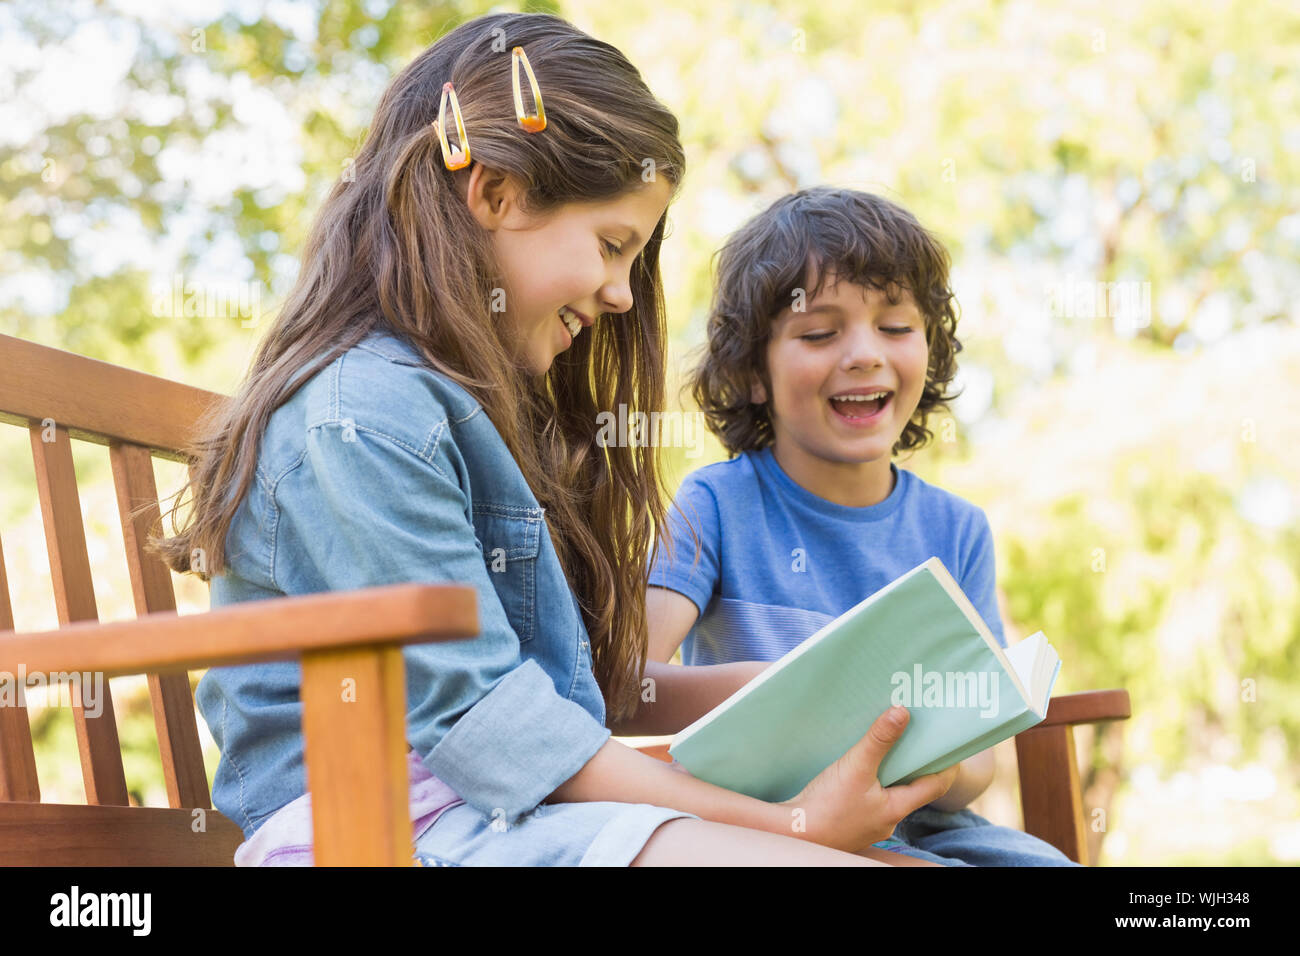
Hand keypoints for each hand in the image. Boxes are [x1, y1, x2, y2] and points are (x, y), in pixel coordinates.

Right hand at [777, 706, 959, 853]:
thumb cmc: (826, 805)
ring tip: (885, 748)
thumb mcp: (855, 766)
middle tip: (915, 738)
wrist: (794, 832)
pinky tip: (858, 771)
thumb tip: (902, 712)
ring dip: (890, 773)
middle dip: (914, 764)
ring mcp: (869, 823)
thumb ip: (879, 740)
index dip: (945, 765)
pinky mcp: (851, 821)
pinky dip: (871, 783)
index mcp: (896, 809)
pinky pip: (869, 799)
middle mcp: (887, 820)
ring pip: (888, 794)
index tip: (948, 745)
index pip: (935, 786)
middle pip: (912, 789)